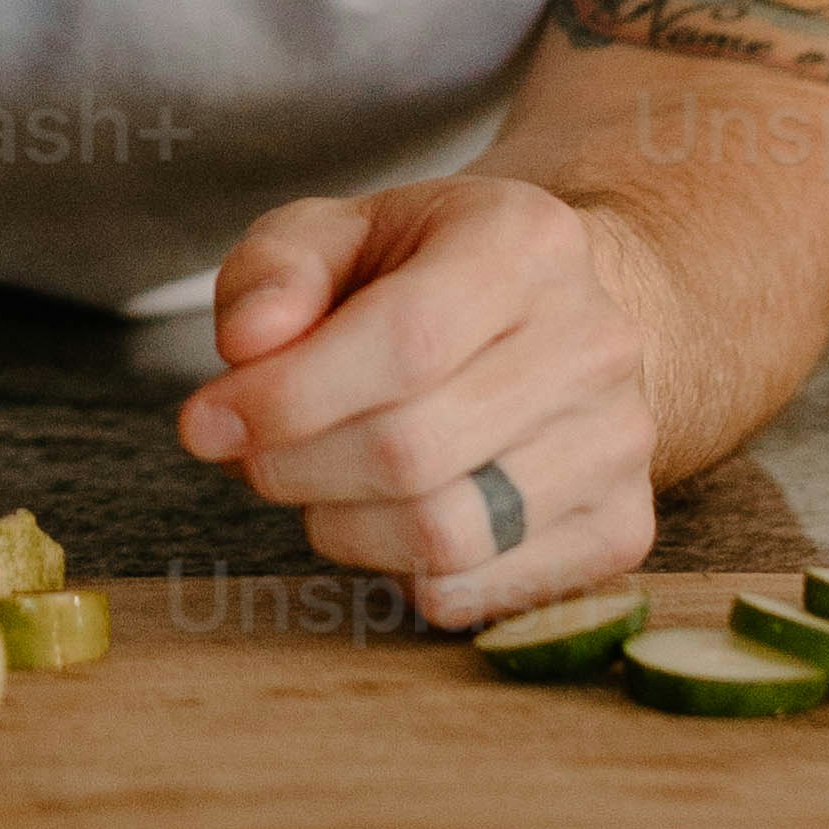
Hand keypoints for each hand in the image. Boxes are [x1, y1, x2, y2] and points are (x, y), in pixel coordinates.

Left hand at [180, 172, 661, 628]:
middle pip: (414, 450)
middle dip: (295, 467)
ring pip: (446, 534)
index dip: (289, 397)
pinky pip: (480, 594)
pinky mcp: (622, 529)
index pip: (406, 341)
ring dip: (340, 526)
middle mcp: (596, 342)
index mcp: (527, 241)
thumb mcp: (336, 235)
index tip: (205, 420)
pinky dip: (397, 574)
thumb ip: (275, 271)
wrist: (553, 320)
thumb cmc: (422, 275)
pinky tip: (382, 516)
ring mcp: (623, 443)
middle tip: (251, 455)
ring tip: (316, 482)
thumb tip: (248, 343)